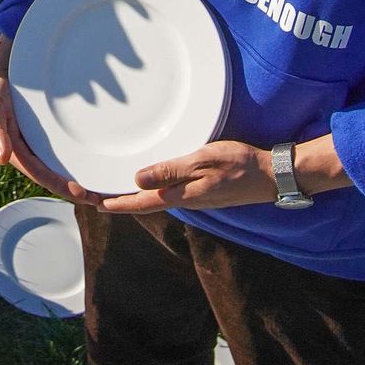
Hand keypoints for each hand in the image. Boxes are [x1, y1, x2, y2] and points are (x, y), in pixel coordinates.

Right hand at [0, 33, 103, 206]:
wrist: (1, 73)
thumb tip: (2, 159)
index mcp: (13, 151)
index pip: (39, 174)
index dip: (59, 186)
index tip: (81, 194)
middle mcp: (26, 152)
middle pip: (51, 177)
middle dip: (72, 191)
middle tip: (99, 199)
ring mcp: (34, 145)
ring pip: (56, 169)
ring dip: (75, 182)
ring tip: (99, 192)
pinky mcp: (41, 136)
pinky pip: (58, 155)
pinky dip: (73, 165)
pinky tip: (88, 167)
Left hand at [98, 141, 276, 214]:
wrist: (274, 176)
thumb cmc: (240, 165)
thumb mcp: (203, 161)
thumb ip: (171, 171)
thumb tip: (136, 180)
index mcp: (180, 196)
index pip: (139, 202)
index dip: (114, 203)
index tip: (90, 202)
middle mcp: (183, 200)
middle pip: (143, 202)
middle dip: (118, 199)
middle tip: (91, 193)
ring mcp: (194, 198)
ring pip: (155, 197)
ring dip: (133, 194)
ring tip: (111, 186)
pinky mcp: (203, 192)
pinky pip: (169, 192)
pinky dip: (152, 188)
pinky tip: (147, 180)